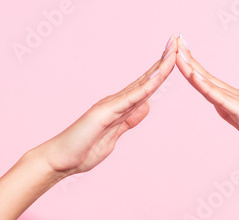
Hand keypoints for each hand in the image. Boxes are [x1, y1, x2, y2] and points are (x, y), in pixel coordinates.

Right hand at [35, 36, 178, 177]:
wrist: (61, 159)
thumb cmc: (83, 150)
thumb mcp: (115, 135)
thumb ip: (130, 120)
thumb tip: (146, 106)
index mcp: (120, 107)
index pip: (146, 87)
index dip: (161, 72)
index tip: (175, 57)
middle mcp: (116, 101)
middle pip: (146, 79)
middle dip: (163, 61)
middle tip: (177, 40)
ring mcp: (111, 105)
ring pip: (142, 84)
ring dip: (159, 68)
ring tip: (173, 49)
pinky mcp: (105, 113)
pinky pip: (131, 98)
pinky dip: (146, 87)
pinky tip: (158, 76)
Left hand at [173, 36, 238, 178]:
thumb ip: (233, 117)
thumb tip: (222, 109)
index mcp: (236, 102)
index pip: (209, 83)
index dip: (193, 69)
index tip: (179, 54)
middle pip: (207, 77)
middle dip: (190, 60)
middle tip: (175, 40)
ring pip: (211, 85)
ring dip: (193, 69)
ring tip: (179, 53)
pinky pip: (222, 100)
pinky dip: (207, 88)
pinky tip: (195, 77)